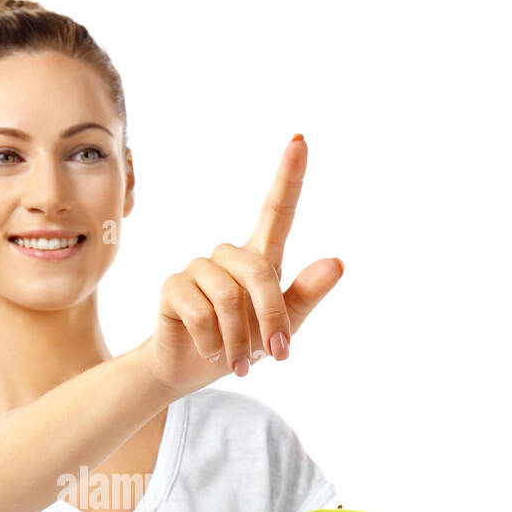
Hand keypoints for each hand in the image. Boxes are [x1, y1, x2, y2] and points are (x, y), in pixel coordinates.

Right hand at [147, 134, 344, 393]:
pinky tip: (211, 354)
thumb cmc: (242, 344)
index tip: (300, 141)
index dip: (288, 177)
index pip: (276, 212)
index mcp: (259, 259)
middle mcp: (228, 257)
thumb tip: (338, 262)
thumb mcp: (283, 326)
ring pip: (227, 295)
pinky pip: (200, 311)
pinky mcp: (173, 287)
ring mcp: (197, 269)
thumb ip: (307, 294)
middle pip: (258, 271)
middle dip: (271, 316)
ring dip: (239, 338)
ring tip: (239, 364)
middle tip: (278, 355)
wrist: (190, 370)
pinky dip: (212, 341)